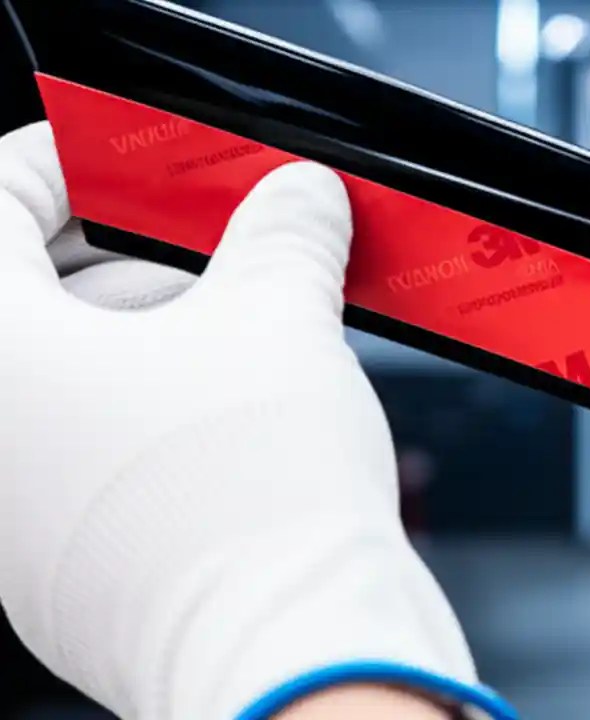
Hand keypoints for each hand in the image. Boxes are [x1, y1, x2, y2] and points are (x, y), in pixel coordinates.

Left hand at [0, 122, 513, 719]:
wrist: (296, 658)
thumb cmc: (257, 503)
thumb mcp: (282, 321)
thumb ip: (284, 236)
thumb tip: (299, 200)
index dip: (68, 159)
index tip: (130, 157)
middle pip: (39, 302)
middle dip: (138, 259)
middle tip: (225, 248)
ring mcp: (22, 524)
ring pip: (75, 389)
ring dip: (161, 342)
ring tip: (258, 336)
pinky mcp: (75, 577)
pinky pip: (103, 465)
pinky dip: (163, 423)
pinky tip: (246, 422)